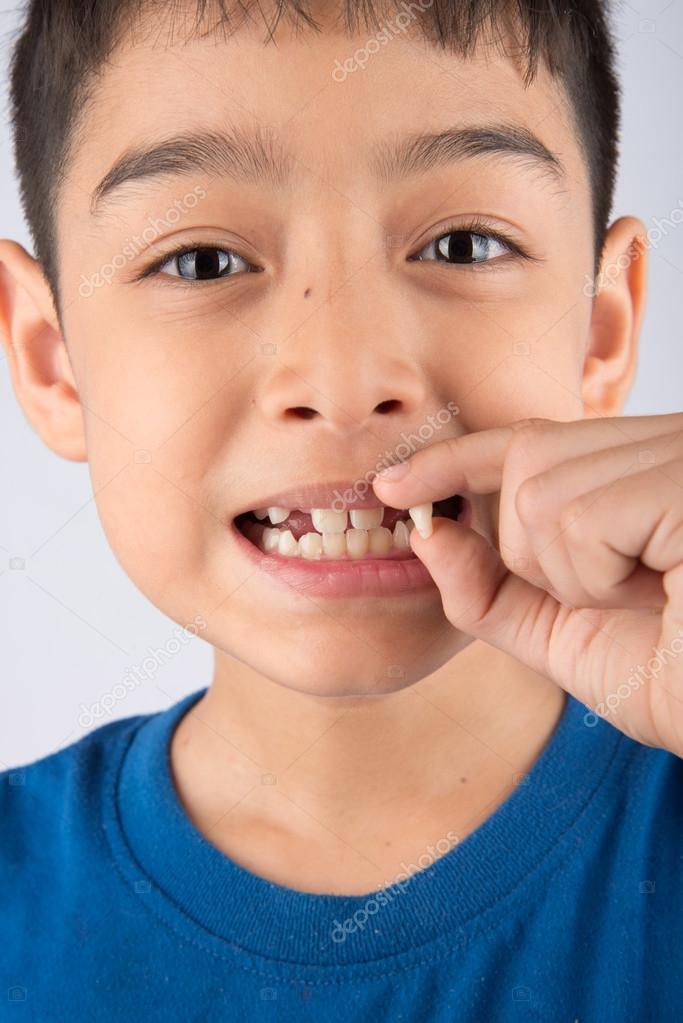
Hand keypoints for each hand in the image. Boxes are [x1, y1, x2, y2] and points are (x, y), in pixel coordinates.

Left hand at [372, 414, 682, 755]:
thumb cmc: (677, 680)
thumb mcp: (565, 636)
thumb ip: (491, 585)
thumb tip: (427, 530)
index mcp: (642, 472)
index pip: (531, 440)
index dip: (456, 458)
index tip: (393, 485)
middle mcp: (669, 445)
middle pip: (528, 464)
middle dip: (537, 552)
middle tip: (621, 597)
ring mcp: (681, 456)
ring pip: (540, 493)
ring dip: (572, 574)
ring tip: (652, 598)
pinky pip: (574, 516)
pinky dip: (593, 576)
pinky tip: (660, 590)